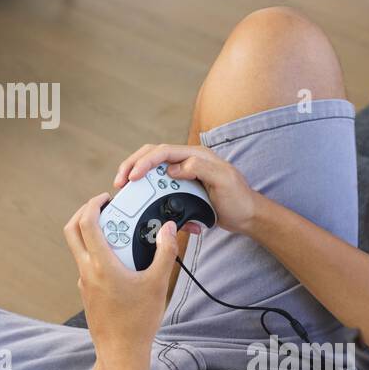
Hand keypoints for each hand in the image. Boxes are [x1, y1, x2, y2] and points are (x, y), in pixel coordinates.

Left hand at [64, 193, 178, 369]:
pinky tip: (120, 261)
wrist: (121, 352)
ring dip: (91, 234)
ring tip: (117, 233)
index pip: (86, 223)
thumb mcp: (158, 283)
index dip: (93, 204)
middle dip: (83, 213)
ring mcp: (83, 283)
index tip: (105, 198)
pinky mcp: (86, 293)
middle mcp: (86, 271)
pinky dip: (97, 254)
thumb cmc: (138, 320)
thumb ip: (165, 252)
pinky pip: (86, 265)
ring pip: (78, 248)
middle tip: (102, 207)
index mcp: (100, 265)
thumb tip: (169, 228)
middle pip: (71, 231)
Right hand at [114, 144, 258, 234]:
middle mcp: (187, 161)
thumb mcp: (224, 180)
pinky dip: (151, 195)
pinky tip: (146, 204)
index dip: (145, 162)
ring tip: (127, 190)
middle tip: (120, 181)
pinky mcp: (182, 188)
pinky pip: (161, 188)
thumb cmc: (239, 199)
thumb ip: (200, 168)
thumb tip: (173, 168)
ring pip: (153, 172)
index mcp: (196, 155)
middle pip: (152, 156)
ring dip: (138, 180)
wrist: (247, 217)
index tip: (133, 176)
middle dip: (133, 165)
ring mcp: (183, 175)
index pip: (164, 151)